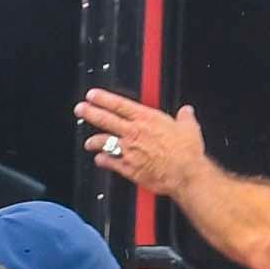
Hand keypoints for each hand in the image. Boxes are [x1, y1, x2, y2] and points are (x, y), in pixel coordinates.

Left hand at [76, 88, 203, 197]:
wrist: (185, 173)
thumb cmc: (187, 152)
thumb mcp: (189, 128)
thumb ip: (185, 117)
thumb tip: (186, 112)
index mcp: (147, 119)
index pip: (119, 104)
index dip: (103, 98)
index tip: (92, 95)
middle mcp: (134, 133)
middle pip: (105, 119)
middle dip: (89, 113)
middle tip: (80, 109)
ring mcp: (129, 151)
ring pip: (103, 142)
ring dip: (93, 142)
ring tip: (88, 142)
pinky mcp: (128, 168)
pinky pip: (110, 162)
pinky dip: (103, 161)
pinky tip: (99, 160)